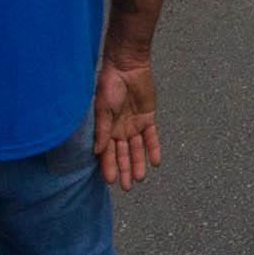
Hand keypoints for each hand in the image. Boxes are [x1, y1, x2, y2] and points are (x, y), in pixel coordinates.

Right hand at [92, 53, 162, 188]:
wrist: (126, 67)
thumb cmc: (109, 85)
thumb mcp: (103, 108)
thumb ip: (102, 130)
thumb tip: (97, 151)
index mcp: (106, 128)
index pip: (107, 152)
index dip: (108, 166)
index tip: (110, 181)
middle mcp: (119, 129)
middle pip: (122, 154)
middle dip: (124, 170)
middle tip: (128, 187)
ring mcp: (134, 124)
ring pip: (137, 148)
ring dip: (138, 162)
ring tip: (141, 178)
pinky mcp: (148, 118)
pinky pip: (151, 137)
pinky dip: (153, 149)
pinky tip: (155, 162)